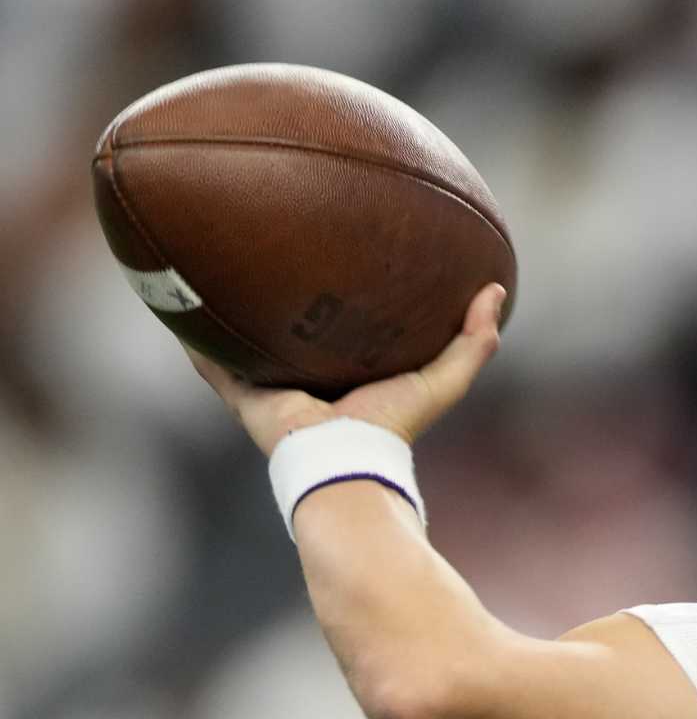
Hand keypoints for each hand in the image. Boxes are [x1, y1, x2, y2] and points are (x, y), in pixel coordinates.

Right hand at [184, 283, 505, 456]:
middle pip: (291, 334)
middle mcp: (310, 381)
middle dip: (283, 301)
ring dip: (231, 312)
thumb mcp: (442, 380)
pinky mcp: (245, 397)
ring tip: (212, 266)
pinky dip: (193, 339)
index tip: (340, 262)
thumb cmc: (394, 428)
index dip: (341, 302)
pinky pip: (211, 364)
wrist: (347, 464)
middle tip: (272, 254)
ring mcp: (274, 389)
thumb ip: (474, 341)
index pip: (343, 333)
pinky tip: (176, 308)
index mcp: (350, 376)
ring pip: (246, 344)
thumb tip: (497, 290)